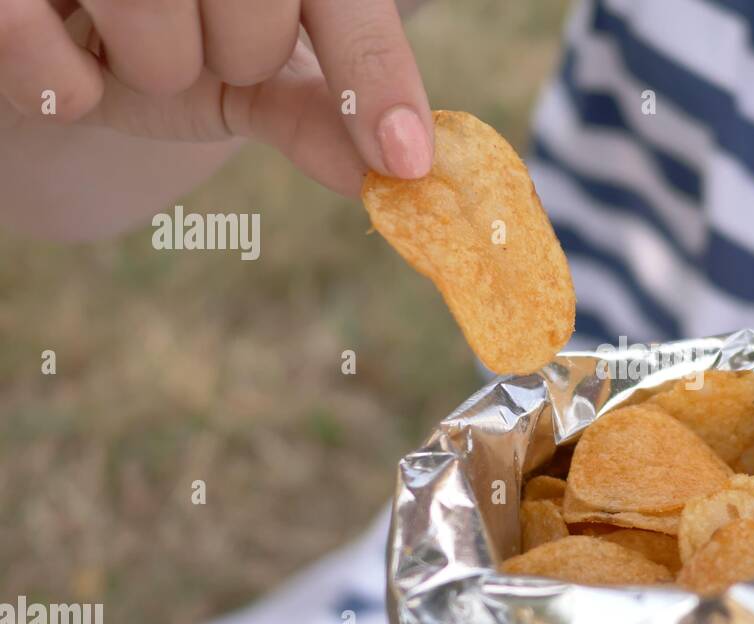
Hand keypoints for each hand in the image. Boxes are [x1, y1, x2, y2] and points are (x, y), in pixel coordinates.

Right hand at [0, 0, 434, 196]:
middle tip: (192, 33)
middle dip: (235, 58)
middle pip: (256, 25)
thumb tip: (398, 176)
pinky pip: (49, 56)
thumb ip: (324, 111)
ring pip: (157, 41)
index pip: (341, 0)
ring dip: (149, 69)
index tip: (405, 163)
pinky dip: (64, 85)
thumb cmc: (172, 35)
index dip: (376, 79)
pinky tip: (61, 47)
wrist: (61, 26)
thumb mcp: (258, 70)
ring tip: (119, 32)